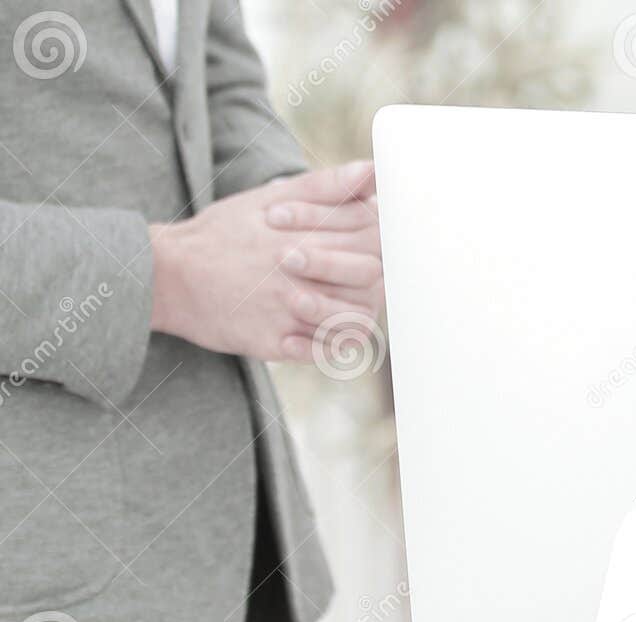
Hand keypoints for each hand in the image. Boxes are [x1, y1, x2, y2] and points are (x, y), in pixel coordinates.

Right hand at [150, 161, 382, 363]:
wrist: (167, 275)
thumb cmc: (224, 234)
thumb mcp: (269, 199)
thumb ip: (324, 187)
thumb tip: (373, 170)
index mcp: (302, 233)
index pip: (370, 235)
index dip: (384, 239)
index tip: (381, 244)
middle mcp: (297, 271)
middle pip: (370, 276)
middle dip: (377, 277)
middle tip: (371, 281)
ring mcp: (286, 310)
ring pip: (353, 320)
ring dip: (360, 313)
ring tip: (350, 308)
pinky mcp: (272, 342)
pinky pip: (322, 353)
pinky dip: (334, 346)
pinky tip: (329, 334)